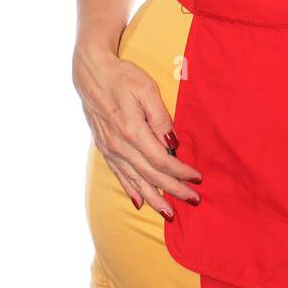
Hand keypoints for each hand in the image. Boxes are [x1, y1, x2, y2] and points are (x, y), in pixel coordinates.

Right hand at [72, 42, 201, 219]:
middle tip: (193, 200)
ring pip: (135, 181)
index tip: (197, 178)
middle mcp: (119, 145)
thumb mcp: (147, 89)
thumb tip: (173, 142)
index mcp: (132, 130)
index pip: (162, 160)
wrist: (91, 73)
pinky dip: (131, 190)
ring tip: (169, 213)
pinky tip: (140, 202)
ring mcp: (110, 149)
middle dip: (173, 190)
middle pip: (151, 175)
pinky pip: (119, 175)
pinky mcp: (104, 148)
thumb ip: (161, 118)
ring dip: (154, 198)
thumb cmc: (122, 77)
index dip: (180, 172)